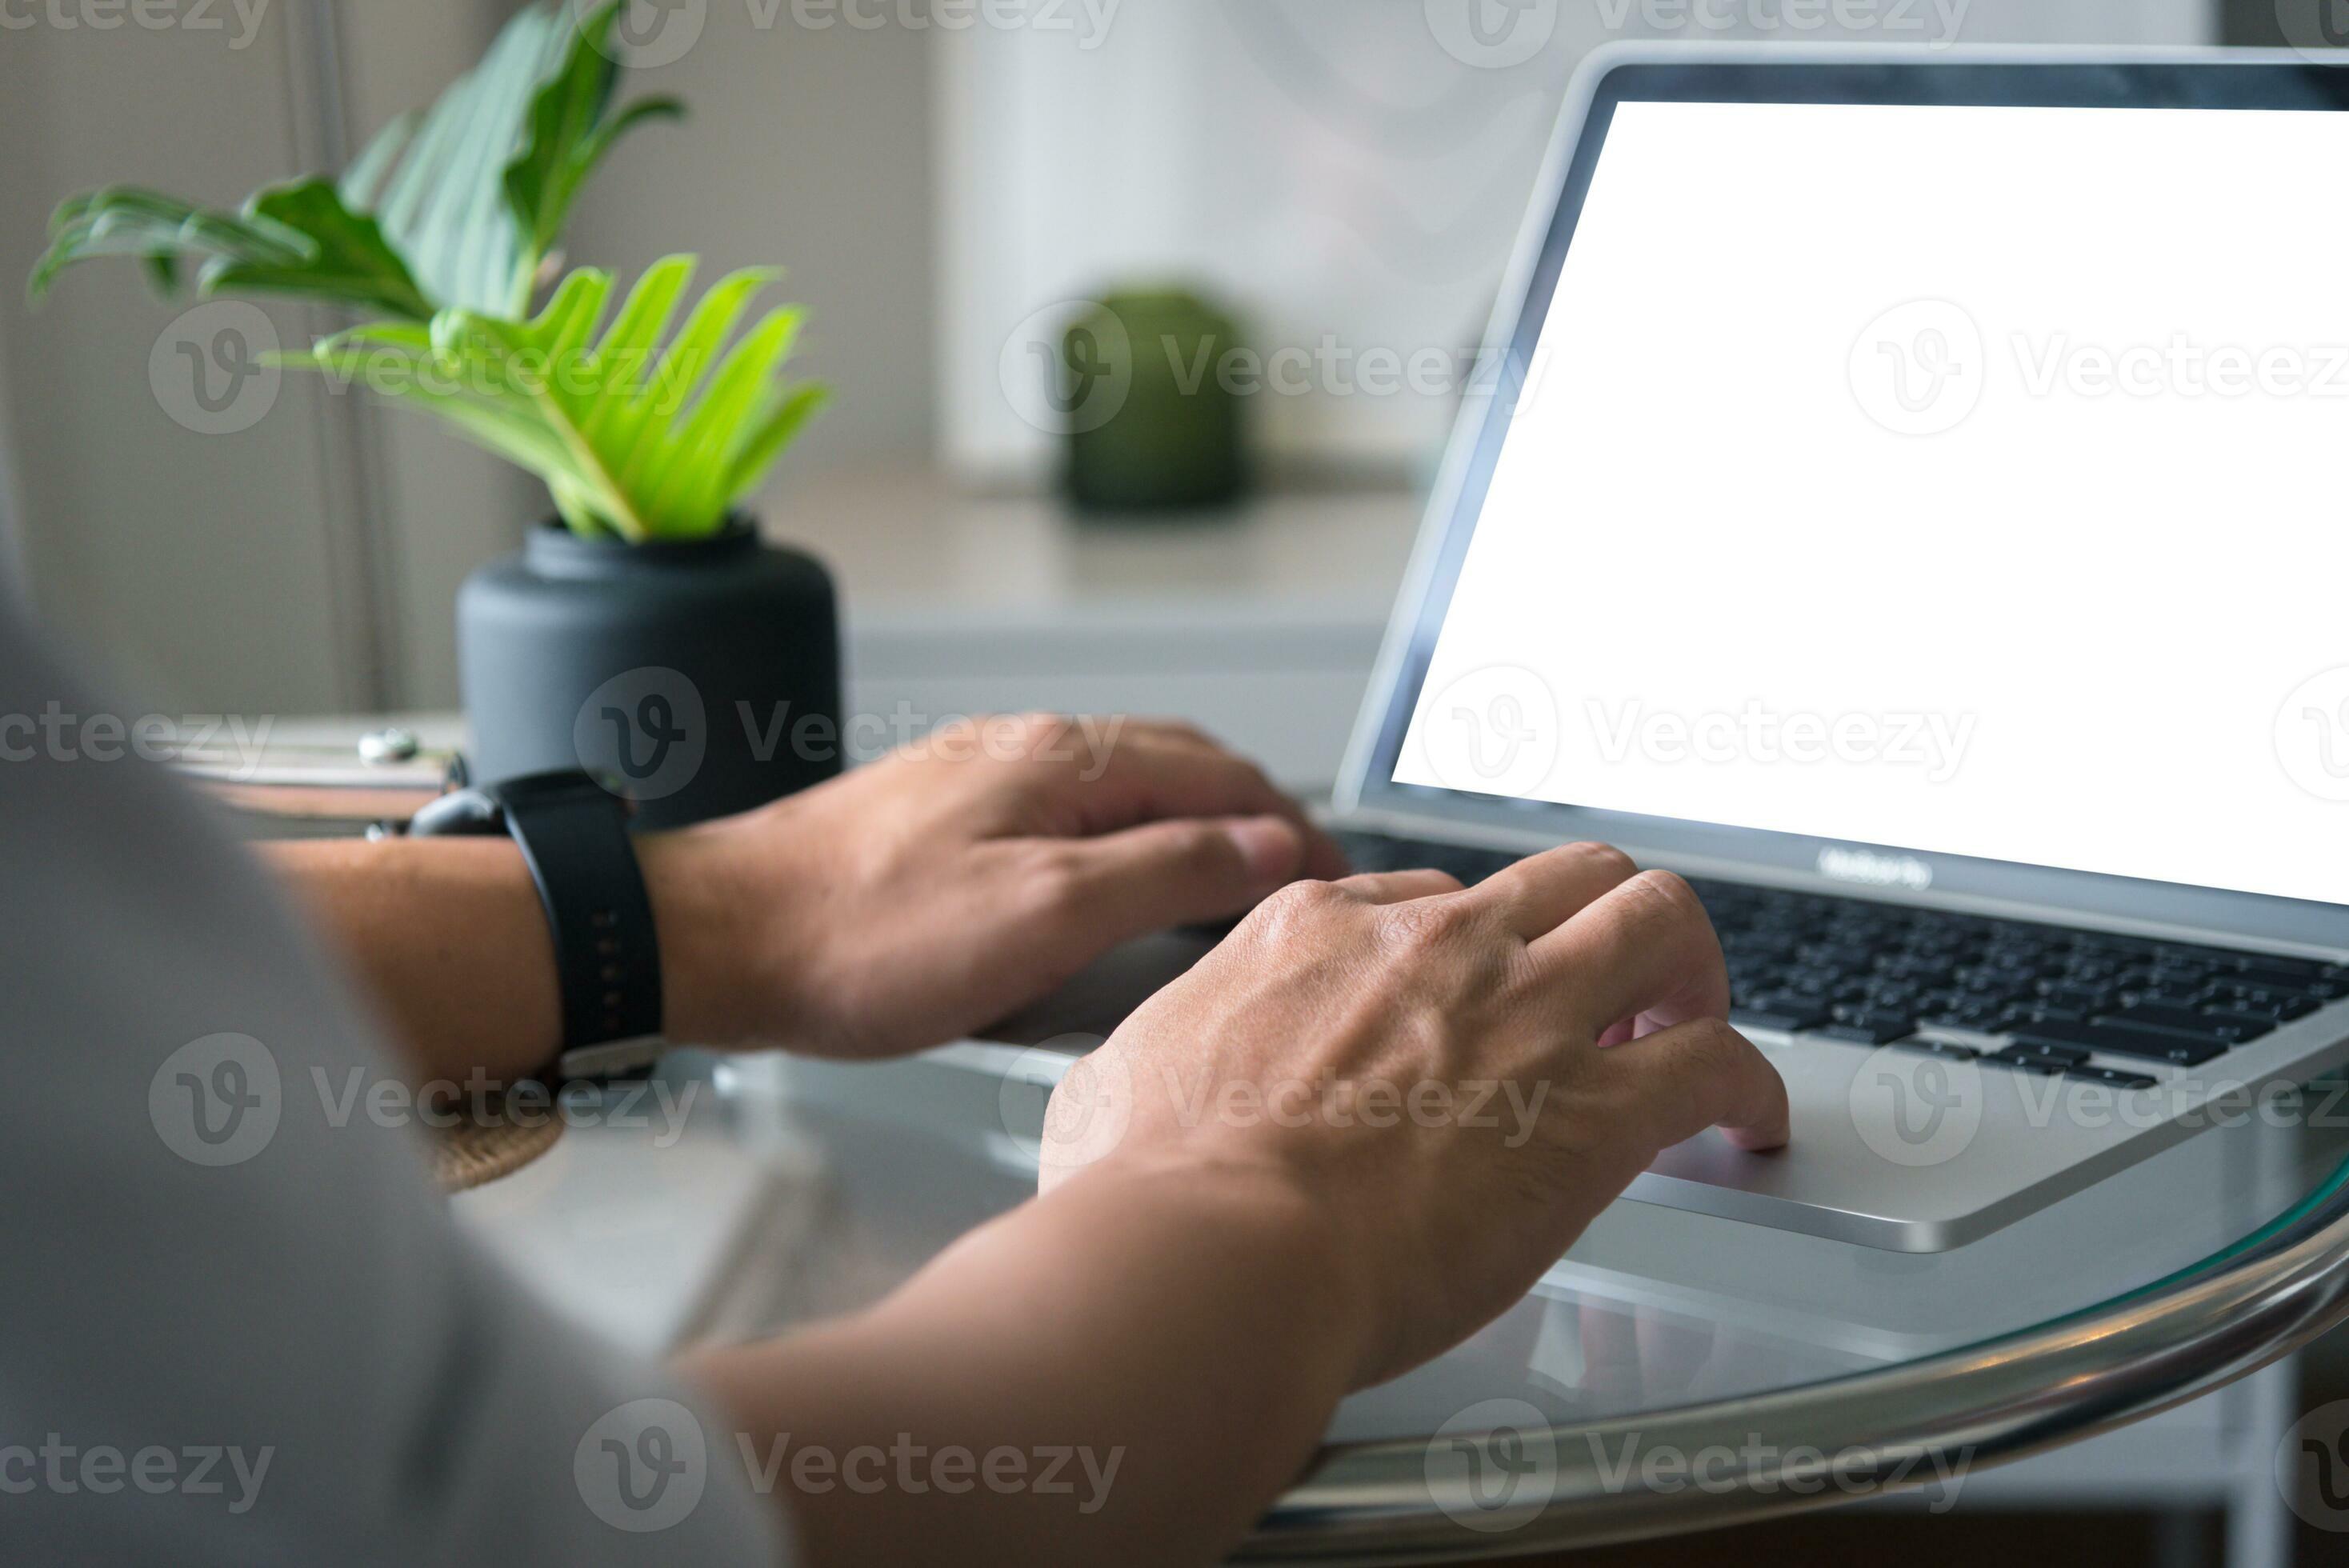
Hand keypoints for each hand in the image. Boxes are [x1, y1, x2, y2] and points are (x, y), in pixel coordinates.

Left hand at [641, 714, 1348, 1057]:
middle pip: (1173, 765)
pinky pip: (1060, 814)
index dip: (1290, 824)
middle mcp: (1025, 749)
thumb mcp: (1044, 915)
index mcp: (1065, 760)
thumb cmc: (863, 938)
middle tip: (1293, 875)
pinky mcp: (938, 817)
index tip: (1333, 873)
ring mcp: (978, 778)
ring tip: (1219, 883)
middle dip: (1247, 813)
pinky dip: (1116, 842)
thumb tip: (1264, 844)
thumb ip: (1165, 872)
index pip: (1220, 771)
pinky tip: (1108, 889)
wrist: (718, 940)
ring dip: (1181, 824)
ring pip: (1116, 788)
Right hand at [1037, 845, 1790, 1388]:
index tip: (1477, 995)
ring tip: (1695, 1019)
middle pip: (1565, 874)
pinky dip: (1750, 1084)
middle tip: (1612, 985)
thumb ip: (1162, 1054)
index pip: (1430, 896)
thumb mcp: (1120, 1075)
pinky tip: (1749, 1120)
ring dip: (1687, 968)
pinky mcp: (1594, 1110)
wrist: (1214, 1256)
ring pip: (1659, 918)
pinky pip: (1718, 1063)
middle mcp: (1435, 944)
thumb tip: (1141, 1080)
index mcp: (1323, 930)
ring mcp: (1523, 1013)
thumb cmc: (1156, 1188)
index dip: (1468, 949)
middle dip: (1599, 919)